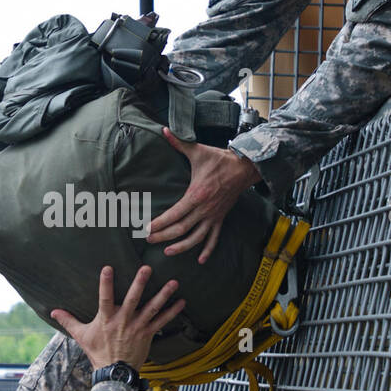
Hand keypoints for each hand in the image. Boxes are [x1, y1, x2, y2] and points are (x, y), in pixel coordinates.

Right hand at [51, 266, 184, 371]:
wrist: (114, 373)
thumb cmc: (97, 352)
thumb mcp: (81, 336)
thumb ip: (68, 321)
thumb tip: (52, 311)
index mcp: (106, 320)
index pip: (104, 298)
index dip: (106, 284)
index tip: (108, 268)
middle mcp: (123, 321)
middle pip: (133, 300)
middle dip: (140, 284)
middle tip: (147, 269)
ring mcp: (137, 328)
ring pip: (152, 309)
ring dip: (163, 295)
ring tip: (173, 282)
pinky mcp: (148, 334)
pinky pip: (162, 321)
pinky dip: (172, 312)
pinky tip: (182, 302)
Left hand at [146, 129, 259, 262]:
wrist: (244, 168)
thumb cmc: (219, 159)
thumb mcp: (198, 150)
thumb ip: (179, 142)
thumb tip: (164, 129)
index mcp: (196, 195)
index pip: (174, 214)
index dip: (159, 224)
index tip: (146, 229)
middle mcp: (204, 209)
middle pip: (181, 229)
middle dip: (163, 236)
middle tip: (148, 240)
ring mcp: (213, 216)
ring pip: (197, 238)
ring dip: (182, 247)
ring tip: (168, 251)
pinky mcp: (220, 218)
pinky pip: (214, 238)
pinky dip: (208, 250)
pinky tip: (200, 260)